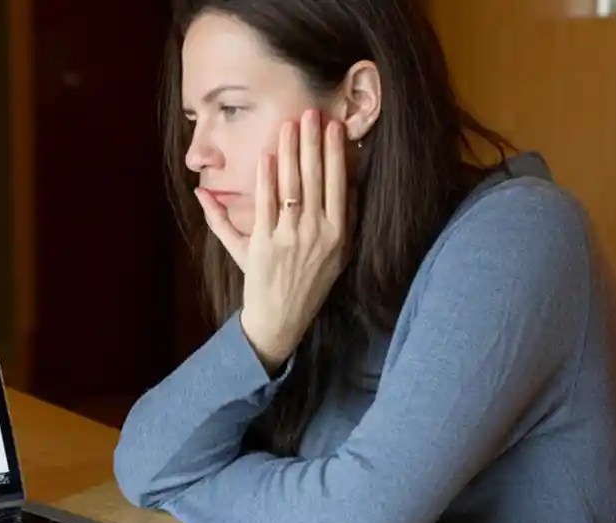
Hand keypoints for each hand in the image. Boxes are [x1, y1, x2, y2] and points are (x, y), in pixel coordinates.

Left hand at [196, 109, 347, 371]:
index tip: (334, 127)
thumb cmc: (307, 283)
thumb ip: (344, 216)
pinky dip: (266, 179)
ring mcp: (290, 238)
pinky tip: (268, 157)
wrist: (281, 318)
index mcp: (339, 233)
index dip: (336, 153)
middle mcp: (318, 233)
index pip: (340, 183)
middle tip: (311, 112)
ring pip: (292, 186)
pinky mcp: (264, 243)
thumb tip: (351, 182)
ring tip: (290, 125)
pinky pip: (265, 204)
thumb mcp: (337, 252)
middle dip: (312, 142)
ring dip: (290, 152)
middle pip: (316, 178)